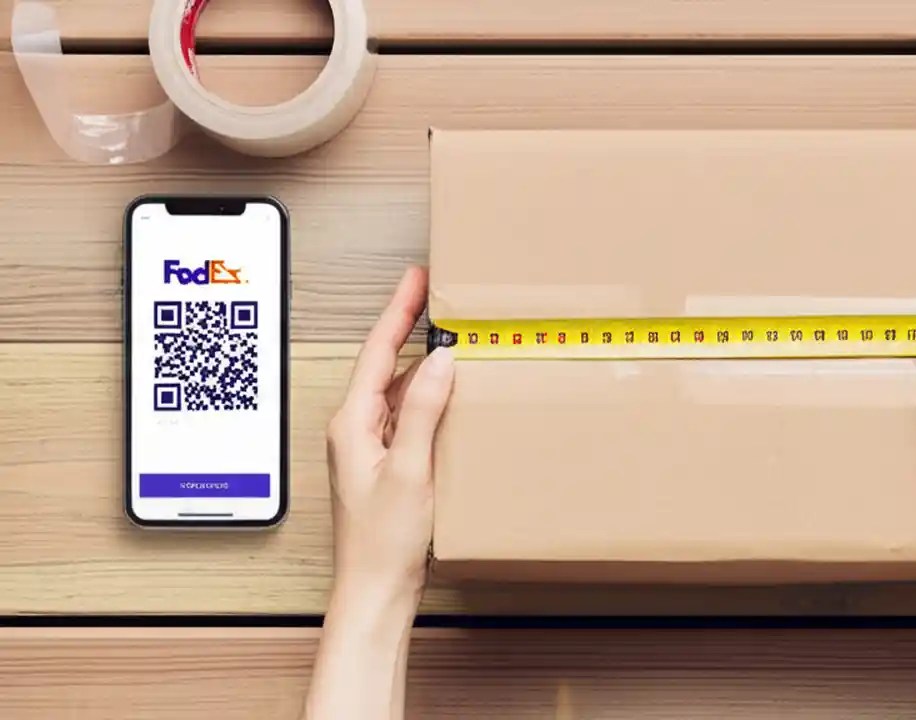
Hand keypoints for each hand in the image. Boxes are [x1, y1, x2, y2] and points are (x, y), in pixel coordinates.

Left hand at [325, 266, 454, 602]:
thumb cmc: (382, 542)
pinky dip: (427, 395)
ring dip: (422, 362)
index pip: (377, 351)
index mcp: (352, 423)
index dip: (398, 310)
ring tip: (449, 334)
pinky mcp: (385, 462)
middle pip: (385, 363)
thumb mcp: (409, 469)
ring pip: (397, 388)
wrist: (374, 590)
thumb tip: (440, 361)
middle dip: (410, 325)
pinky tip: (449, 393)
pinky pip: (406, 414)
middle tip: (437, 294)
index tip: (417, 278)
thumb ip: (422, 411)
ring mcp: (369, 446)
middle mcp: (355, 428)